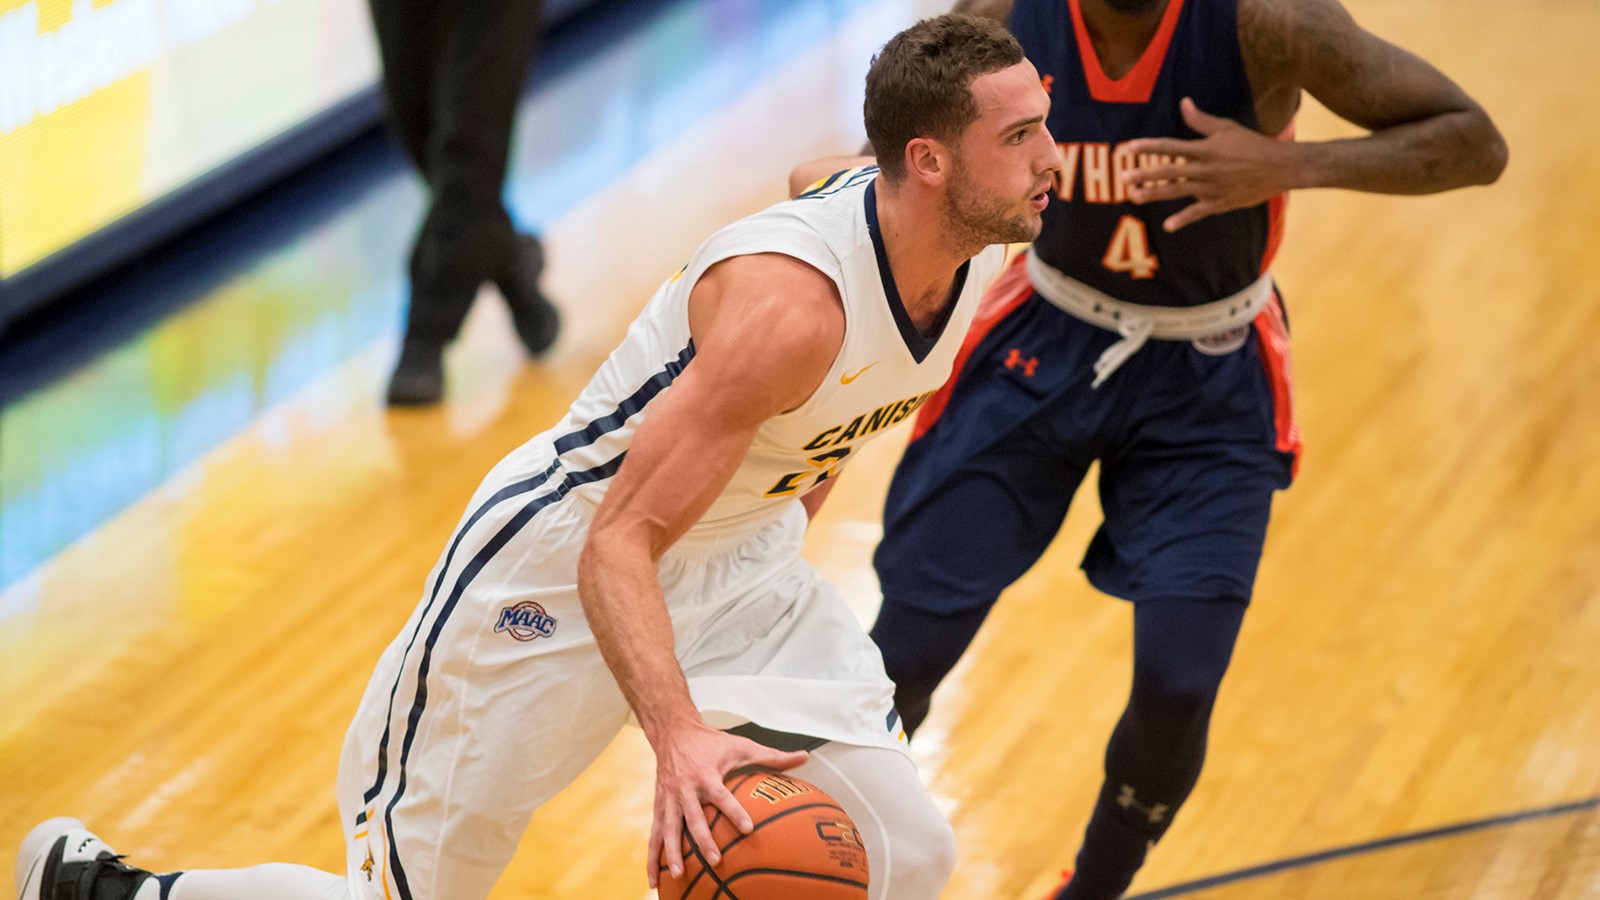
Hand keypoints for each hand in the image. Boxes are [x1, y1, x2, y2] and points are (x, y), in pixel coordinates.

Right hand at [646, 722, 808, 888]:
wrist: (673, 732)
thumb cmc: (710, 741)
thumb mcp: (741, 745)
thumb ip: (772, 756)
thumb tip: (804, 757)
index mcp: (706, 774)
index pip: (721, 795)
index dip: (734, 811)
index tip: (748, 828)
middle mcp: (685, 788)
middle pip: (693, 817)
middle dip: (703, 839)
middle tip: (715, 860)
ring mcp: (669, 798)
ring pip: (669, 828)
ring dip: (672, 852)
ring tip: (679, 874)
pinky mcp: (659, 806)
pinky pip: (655, 834)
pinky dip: (653, 856)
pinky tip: (654, 879)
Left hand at [1121, 97, 1302, 230]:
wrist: (1281, 167)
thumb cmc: (1252, 144)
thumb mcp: (1227, 128)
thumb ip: (1201, 120)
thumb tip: (1184, 103)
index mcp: (1205, 149)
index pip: (1170, 147)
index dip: (1149, 146)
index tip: (1129, 147)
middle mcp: (1205, 169)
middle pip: (1168, 172)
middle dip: (1144, 174)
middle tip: (1122, 177)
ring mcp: (1211, 188)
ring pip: (1177, 192)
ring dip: (1154, 194)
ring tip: (1134, 196)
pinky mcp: (1220, 203)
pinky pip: (1198, 213)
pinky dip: (1183, 219)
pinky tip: (1168, 226)